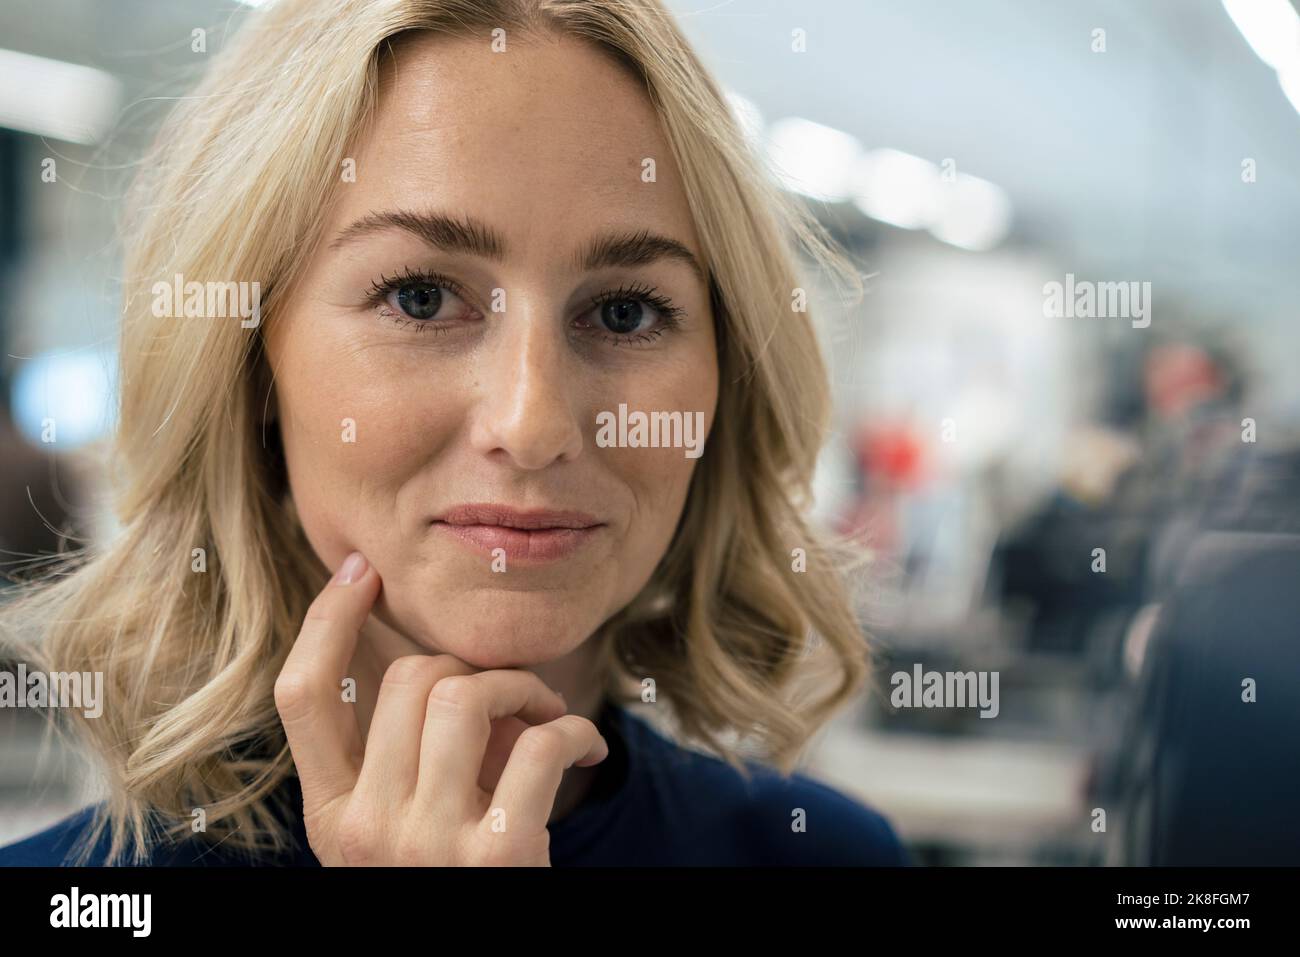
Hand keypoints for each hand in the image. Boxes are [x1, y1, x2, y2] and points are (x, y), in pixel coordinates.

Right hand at [273, 551, 608, 865]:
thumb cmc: (451, 883)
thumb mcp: (398, 835)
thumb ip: (403, 760)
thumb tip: (447, 665)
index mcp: (328, 821)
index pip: (301, 697)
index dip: (325, 621)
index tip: (360, 571)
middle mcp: (365, 834)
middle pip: (407, 681)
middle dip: (470, 667)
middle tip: (509, 697)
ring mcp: (428, 846)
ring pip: (467, 694)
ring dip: (522, 688)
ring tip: (544, 716)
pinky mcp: (499, 857)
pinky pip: (541, 744)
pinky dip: (577, 731)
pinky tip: (585, 745)